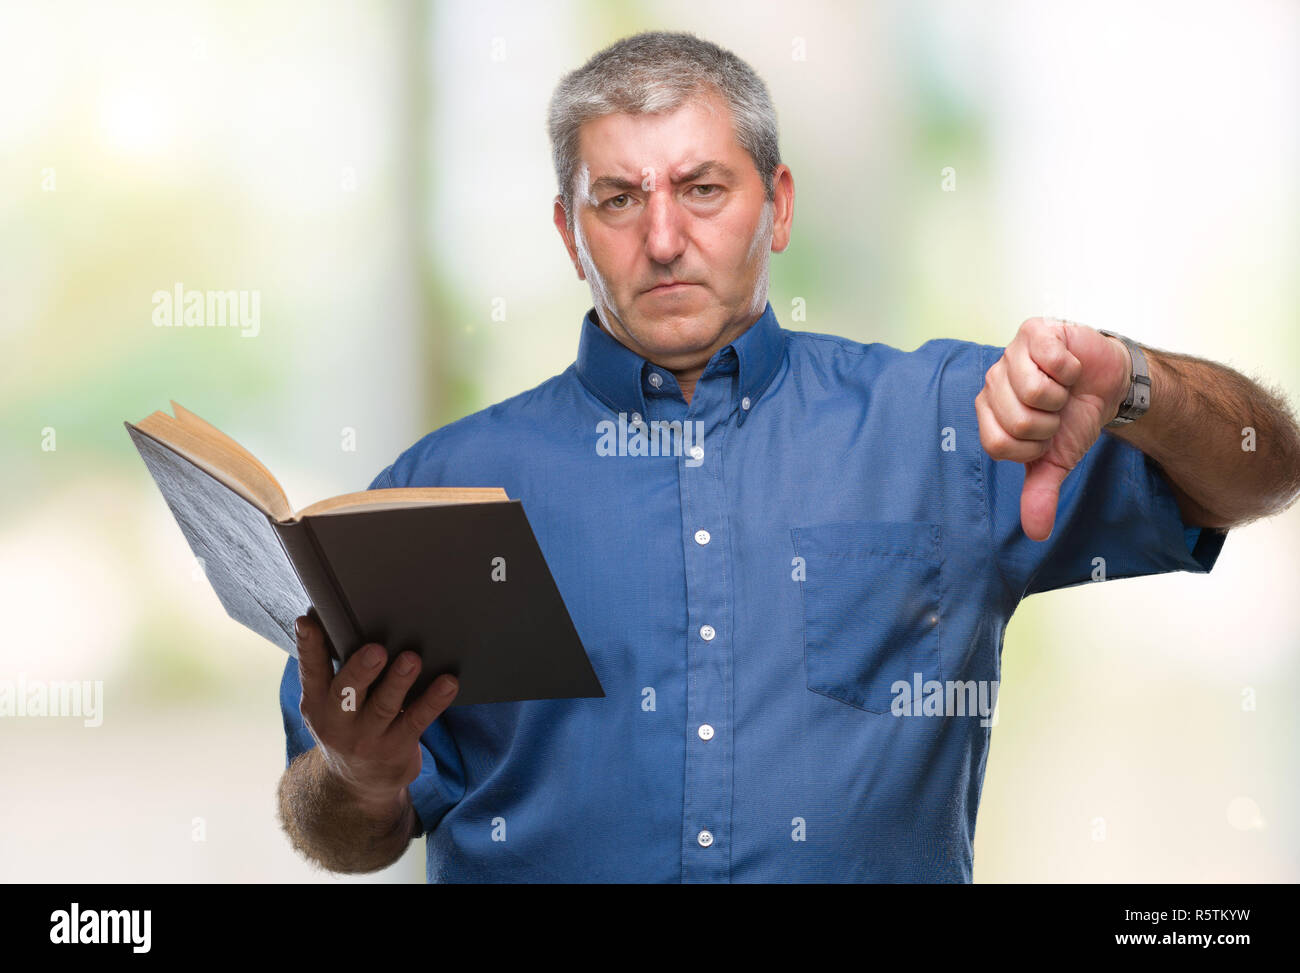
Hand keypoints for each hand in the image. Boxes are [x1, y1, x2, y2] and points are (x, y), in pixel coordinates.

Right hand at [293, 613, 457, 812]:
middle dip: (361, 669)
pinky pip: (417, 720)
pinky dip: (434, 700)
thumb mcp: (329, 707)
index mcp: (318, 702)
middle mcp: (338, 721)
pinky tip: (448, 683)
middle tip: (377, 649)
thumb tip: (336, 622)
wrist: (357, 787)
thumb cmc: (348, 728)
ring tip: (412, 660)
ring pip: (384, 706)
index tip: (307, 621)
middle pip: (346, 691)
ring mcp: (367, 737)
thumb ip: (334, 673)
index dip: (308, 646)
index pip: (310, 671)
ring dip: (399, 681)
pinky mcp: (396, 747)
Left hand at [975, 317, 1131, 541]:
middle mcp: (993, 382)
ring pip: (1032, 391)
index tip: (1046, 437)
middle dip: (1050, 423)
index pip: (998, 444)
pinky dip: (1070, 368)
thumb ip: (1041, 492)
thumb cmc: (1074, 416)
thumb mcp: (1058, 459)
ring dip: (1061, 395)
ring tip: (1063, 388)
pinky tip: (1068, 366)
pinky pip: (1050, 359)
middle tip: (1057, 411)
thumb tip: (1036, 531)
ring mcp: (1011, 354)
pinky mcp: (1034, 331)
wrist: (1107, 383)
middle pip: (1017, 420)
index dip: (1032, 447)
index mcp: (989, 413)